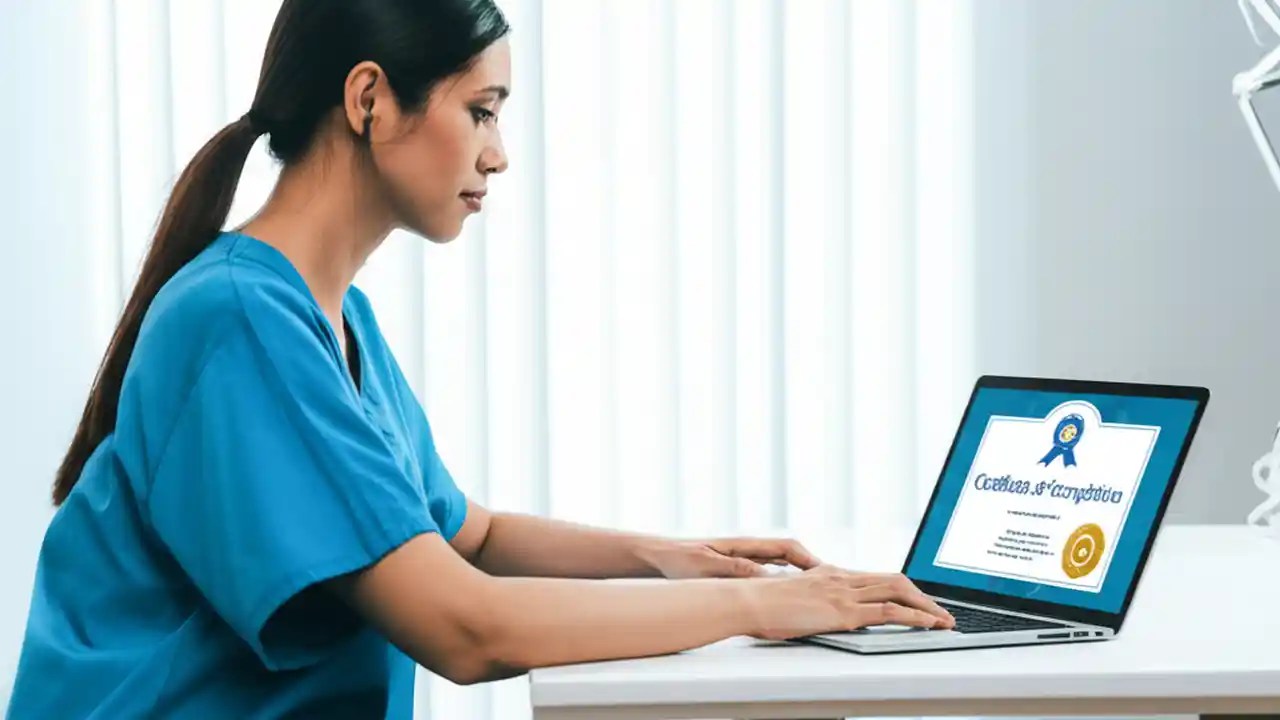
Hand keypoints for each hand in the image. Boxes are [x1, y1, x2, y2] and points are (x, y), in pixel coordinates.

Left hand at [645, 537, 822, 579]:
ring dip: (797, 577)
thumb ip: (737, 569)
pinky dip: (779, 584)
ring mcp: (741, 560)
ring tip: (814, 595)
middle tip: (829, 586)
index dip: (809, 560)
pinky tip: (783, 599)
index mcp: (745, 545)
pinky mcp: (734, 571)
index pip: (787, 547)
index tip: (826, 573)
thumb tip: (768, 577)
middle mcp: (747, 550)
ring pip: (779, 567)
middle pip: (789, 556)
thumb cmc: (680, 560)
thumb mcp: (709, 565)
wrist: (657, 557)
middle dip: (810, 569)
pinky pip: (765, 576)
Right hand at [743, 564, 956, 639]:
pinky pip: (889, 611)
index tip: (918, 600)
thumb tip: (814, 611)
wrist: (748, 600)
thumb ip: (809, 599)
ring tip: (944, 620)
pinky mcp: (843, 611)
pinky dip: (915, 617)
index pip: (875, 577)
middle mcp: (841, 578)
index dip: (902, 589)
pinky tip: (928, 625)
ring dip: (927, 607)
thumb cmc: (760, 603)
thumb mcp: (791, 597)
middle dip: (922, 596)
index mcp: (830, 574)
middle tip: (940, 611)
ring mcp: (844, 593)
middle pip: (894, 580)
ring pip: (899, 591)